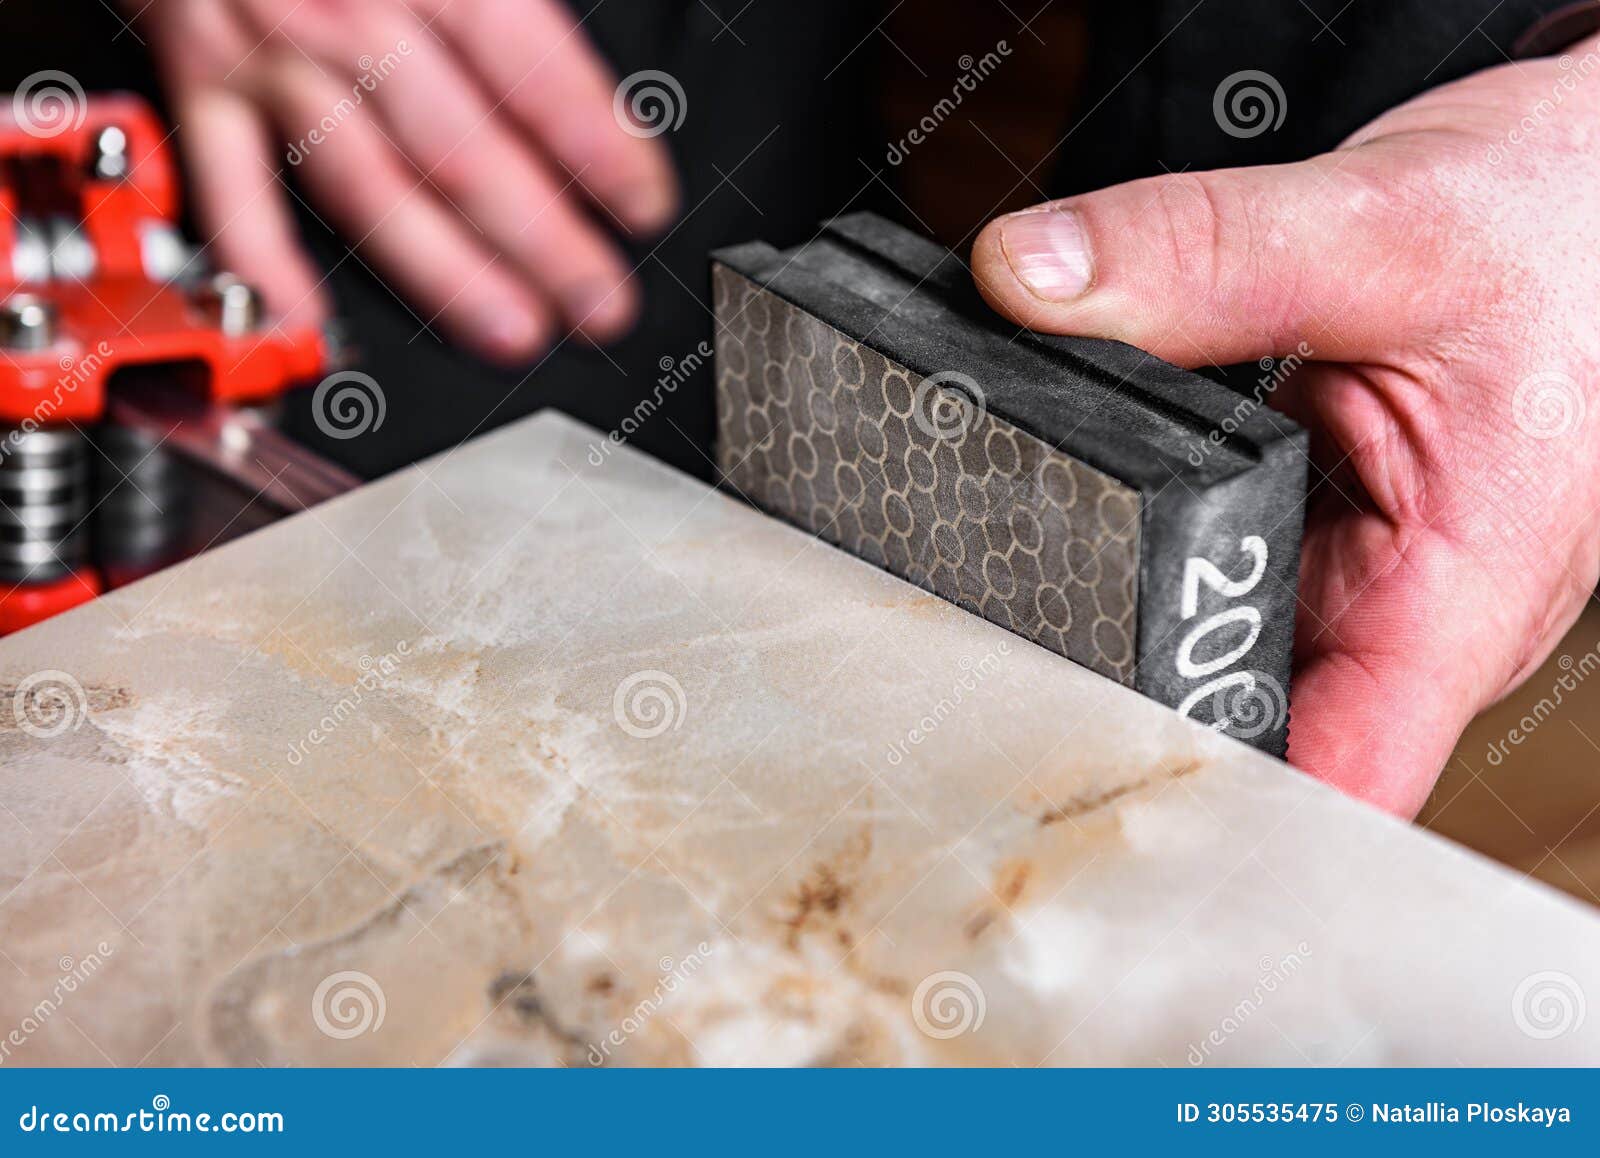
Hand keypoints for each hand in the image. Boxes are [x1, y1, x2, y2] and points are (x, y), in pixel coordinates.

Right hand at [135, 0, 677, 361]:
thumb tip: (581, 72)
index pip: (530, 68)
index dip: (597, 148)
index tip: (643, 207)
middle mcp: (348, 14)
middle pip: (464, 150)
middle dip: (544, 241)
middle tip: (600, 303)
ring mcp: (273, 54)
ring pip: (371, 184)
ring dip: (448, 272)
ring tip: (513, 329)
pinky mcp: (202, 76)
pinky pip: (232, 184)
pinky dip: (266, 260)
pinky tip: (312, 319)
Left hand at [972, 39, 1599, 815]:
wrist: (1591, 184)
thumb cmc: (1561, 227)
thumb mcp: (1386, 229)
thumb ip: (1203, 255)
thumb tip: (1036, 282)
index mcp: (1461, 592)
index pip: (1341, 780)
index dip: (1216, 803)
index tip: (1078, 771)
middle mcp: (1404, 611)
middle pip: (1246, 725)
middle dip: (1125, 706)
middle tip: (994, 660)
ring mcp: (1356, 580)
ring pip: (1213, 645)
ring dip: (1121, 624)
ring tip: (1017, 587)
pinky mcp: (1316, 535)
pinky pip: (1209, 569)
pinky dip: (1141, 550)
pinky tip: (1075, 525)